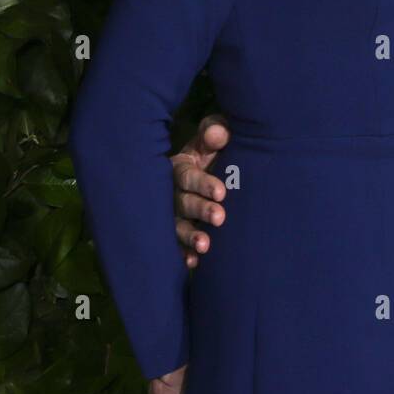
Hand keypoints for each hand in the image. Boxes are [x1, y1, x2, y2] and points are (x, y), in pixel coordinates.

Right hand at [171, 113, 230, 268]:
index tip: (221, 193)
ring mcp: (174, 213)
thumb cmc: (217, 147)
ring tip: (205, 246)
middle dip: (199, 211)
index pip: (187, 176)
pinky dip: (183, 254)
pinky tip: (194, 263)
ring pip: (176, 226)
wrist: (221, 164)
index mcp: (179, 166)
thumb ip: (216, 130)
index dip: (202, 184)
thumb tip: (217, 134)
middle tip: (220, 218)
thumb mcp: (215, 134)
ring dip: (189, 236)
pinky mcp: (179, 230)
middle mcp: (172, 191)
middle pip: (181, 203)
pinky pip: (177, 245)